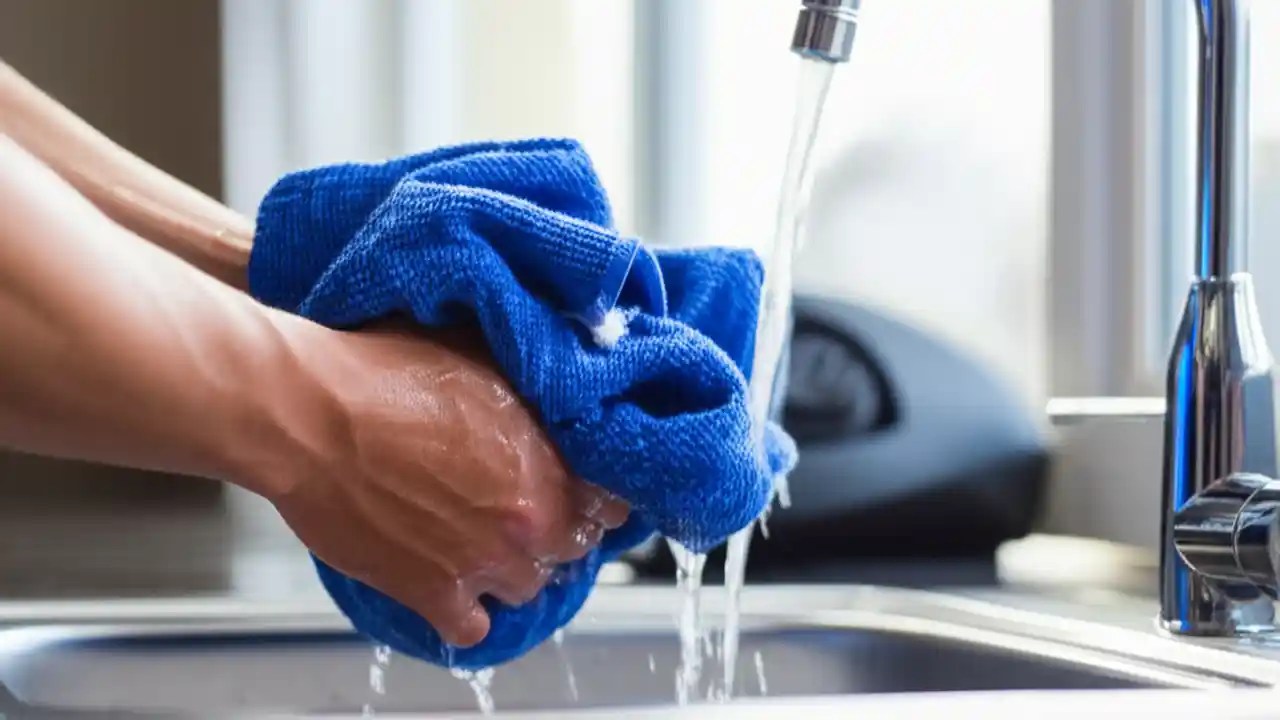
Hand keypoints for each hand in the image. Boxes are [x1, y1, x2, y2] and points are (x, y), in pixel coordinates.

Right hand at [258, 321, 629, 647]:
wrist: (309, 413)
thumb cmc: (386, 371)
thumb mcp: (483, 355)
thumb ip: (534, 385)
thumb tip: (562, 380)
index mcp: (550, 462)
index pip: (613, 501)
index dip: (594, 491)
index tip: (577, 484)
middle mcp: (527, 522)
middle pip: (572, 547)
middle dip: (554, 527)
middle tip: (523, 507)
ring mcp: (480, 563)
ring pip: (527, 586)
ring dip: (512, 566)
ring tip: (483, 539)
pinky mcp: (430, 593)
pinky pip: (472, 629)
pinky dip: (466, 612)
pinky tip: (452, 582)